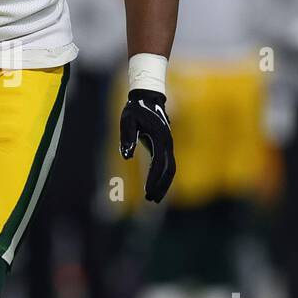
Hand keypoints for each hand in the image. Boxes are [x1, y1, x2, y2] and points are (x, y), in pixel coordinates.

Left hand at [119, 88, 174, 202]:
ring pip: (171, 169)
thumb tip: (126, 156)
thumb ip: (126, 137)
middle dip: (161, 186)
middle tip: (151, 200)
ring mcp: (168, 145)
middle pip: (170, 170)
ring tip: (153, 198)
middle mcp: (167, 143)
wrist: (147, 97)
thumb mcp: (127, 120)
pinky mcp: (165, 146)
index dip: (154, 178)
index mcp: (160, 138)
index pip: (159, 163)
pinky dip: (162, 177)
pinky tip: (154, 186)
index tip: (147, 191)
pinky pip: (167, 164)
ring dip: (163, 184)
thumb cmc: (135, 109)